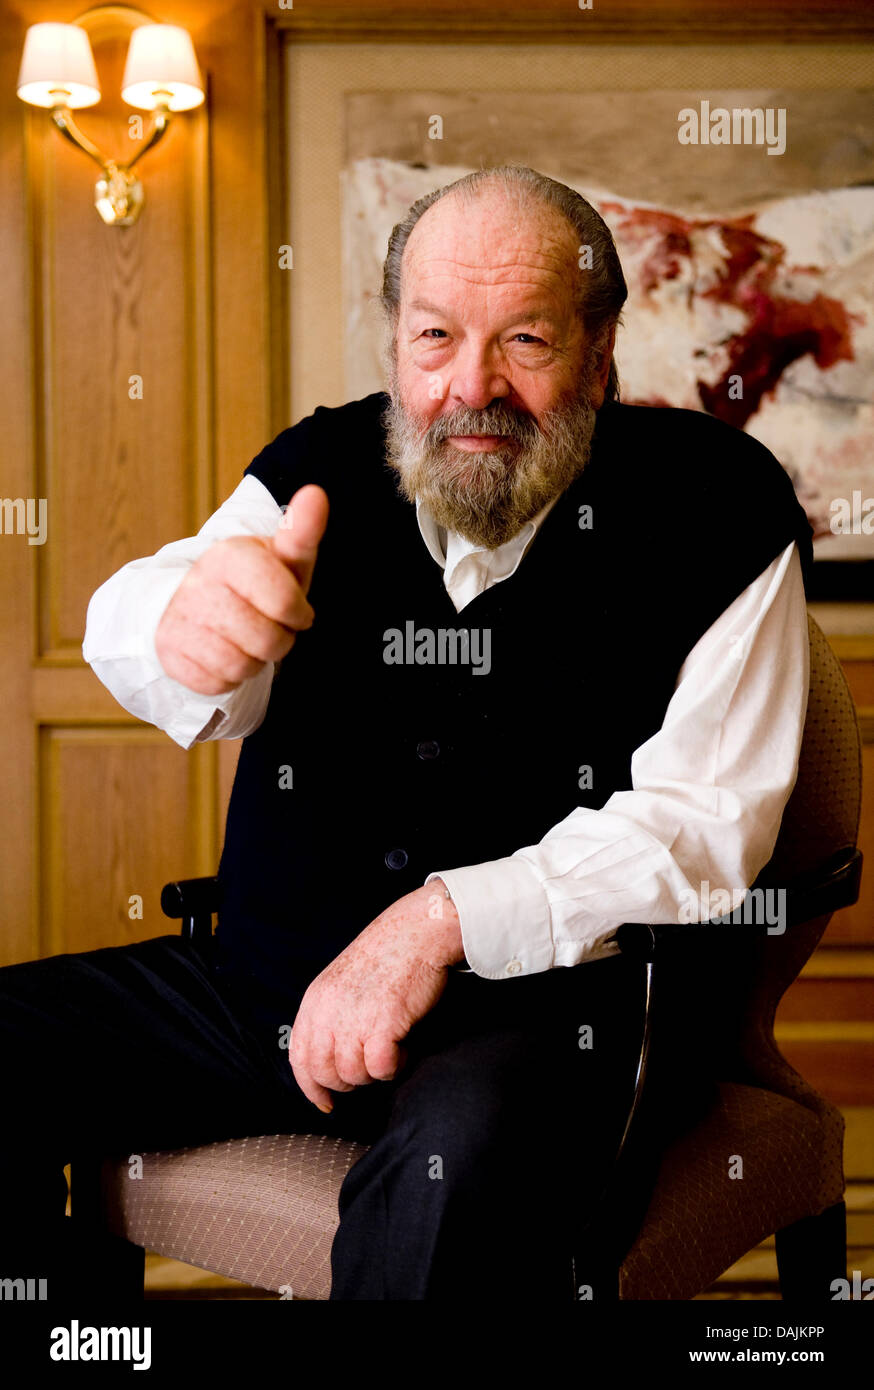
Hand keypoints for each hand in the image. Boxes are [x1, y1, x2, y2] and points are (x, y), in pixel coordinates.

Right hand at [154, 484, 328, 694]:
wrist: (196, 602)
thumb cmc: (254, 583)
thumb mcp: (282, 557)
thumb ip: (301, 530)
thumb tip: (316, 494)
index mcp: (229, 555)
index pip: (283, 599)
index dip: (298, 614)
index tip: (296, 611)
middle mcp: (198, 584)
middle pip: (265, 640)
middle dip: (277, 642)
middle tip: (270, 629)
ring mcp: (178, 619)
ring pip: (239, 666)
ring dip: (253, 661)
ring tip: (248, 642)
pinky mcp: (168, 653)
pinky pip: (215, 683)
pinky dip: (228, 678)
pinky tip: (224, 654)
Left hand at [288, 880, 463, 1111]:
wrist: (417, 932)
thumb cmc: (388, 955)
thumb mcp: (343, 980)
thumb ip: (331, 1013)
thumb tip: (331, 1054)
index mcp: (315, 1000)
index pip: (299, 1057)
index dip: (311, 1086)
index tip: (325, 1101)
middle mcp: (328, 1011)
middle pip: (323, 1072)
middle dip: (346, 1083)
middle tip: (369, 1070)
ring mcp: (354, 1018)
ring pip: (353, 1075)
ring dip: (373, 1073)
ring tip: (390, 1052)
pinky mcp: (382, 1024)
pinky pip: (380, 1068)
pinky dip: (393, 1067)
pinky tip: (403, 1051)